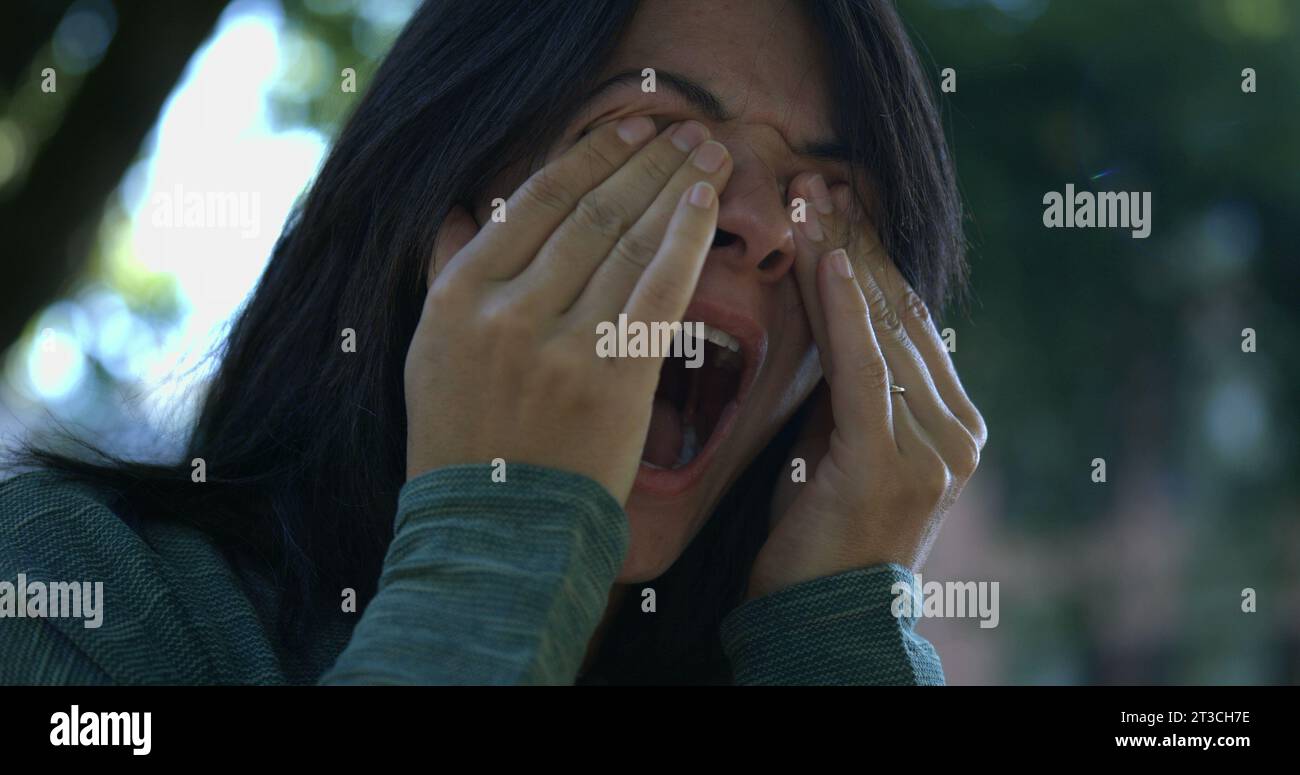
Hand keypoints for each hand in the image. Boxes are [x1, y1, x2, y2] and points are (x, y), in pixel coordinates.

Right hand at [404, 118, 732, 503]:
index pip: (537, 199)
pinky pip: (657, 292)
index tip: (632, 126)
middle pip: (592, 211)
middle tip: (689, 128)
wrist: (494, 532)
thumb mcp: (429, 352)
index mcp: (458, 294)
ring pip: (628, 242)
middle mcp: (506, 310)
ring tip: (711, 152)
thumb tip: (459, 207)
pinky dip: (685, 241)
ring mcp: (559, 344)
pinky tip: (708, 205)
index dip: (593, 153)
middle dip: (649, 160)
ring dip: (676, 187)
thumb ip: (446, 272)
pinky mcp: (611, 380)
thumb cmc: (465, 443)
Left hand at [749, 174, 985, 599]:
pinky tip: (830, 259)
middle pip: (900, 315)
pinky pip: (865, 369)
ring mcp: (935, 447)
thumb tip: (834, 317)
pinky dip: (848, 309)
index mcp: (953, 425)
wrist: (825, 624)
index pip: (909, 323)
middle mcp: (957, 430)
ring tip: (810, 199)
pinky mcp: (894, 462)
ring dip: (844, 258)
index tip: (835, 206)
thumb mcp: (840, 449)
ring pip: (882, 330)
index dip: (872, 259)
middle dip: (855, 243)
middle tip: (817, 182)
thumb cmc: (820, 539)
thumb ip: (852, 390)